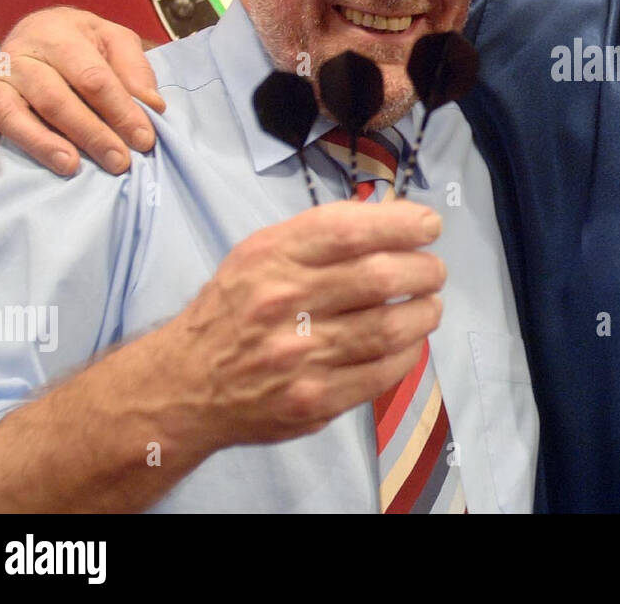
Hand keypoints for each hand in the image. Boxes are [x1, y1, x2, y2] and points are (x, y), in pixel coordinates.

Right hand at [0, 6, 161, 186]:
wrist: (42, 29)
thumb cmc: (85, 41)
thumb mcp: (115, 40)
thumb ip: (134, 69)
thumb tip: (152, 106)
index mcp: (59, 36)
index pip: (92, 77)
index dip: (120, 109)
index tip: (144, 138)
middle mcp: (21, 57)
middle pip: (54, 99)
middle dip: (90, 133)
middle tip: (118, 161)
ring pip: (13, 115)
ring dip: (41, 144)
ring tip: (70, 167)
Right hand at [154, 198, 446, 449]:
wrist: (185, 384)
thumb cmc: (236, 307)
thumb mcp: (262, 252)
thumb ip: (323, 234)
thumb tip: (396, 219)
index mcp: (273, 257)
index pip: (349, 231)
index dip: (401, 224)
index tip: (429, 227)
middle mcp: (284, 303)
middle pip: (380, 278)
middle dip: (424, 270)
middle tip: (434, 271)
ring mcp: (299, 356)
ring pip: (390, 328)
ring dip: (425, 313)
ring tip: (429, 306)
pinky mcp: (313, 401)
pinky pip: (382, 373)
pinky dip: (408, 353)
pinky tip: (408, 341)